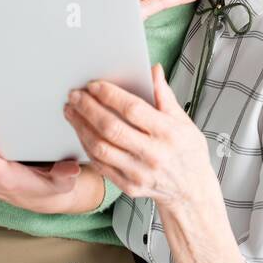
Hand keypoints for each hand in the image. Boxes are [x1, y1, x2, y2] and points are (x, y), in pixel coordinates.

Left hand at [63, 63, 214, 207]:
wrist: (191, 192)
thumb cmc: (188, 153)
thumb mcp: (184, 122)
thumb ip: (165, 97)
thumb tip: (154, 71)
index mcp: (169, 133)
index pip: (133, 109)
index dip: (110, 95)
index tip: (94, 85)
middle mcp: (153, 154)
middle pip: (112, 128)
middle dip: (88, 108)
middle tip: (74, 95)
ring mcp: (139, 173)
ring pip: (101, 147)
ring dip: (81, 126)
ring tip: (71, 111)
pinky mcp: (129, 186)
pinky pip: (101, 164)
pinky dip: (87, 146)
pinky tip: (81, 132)